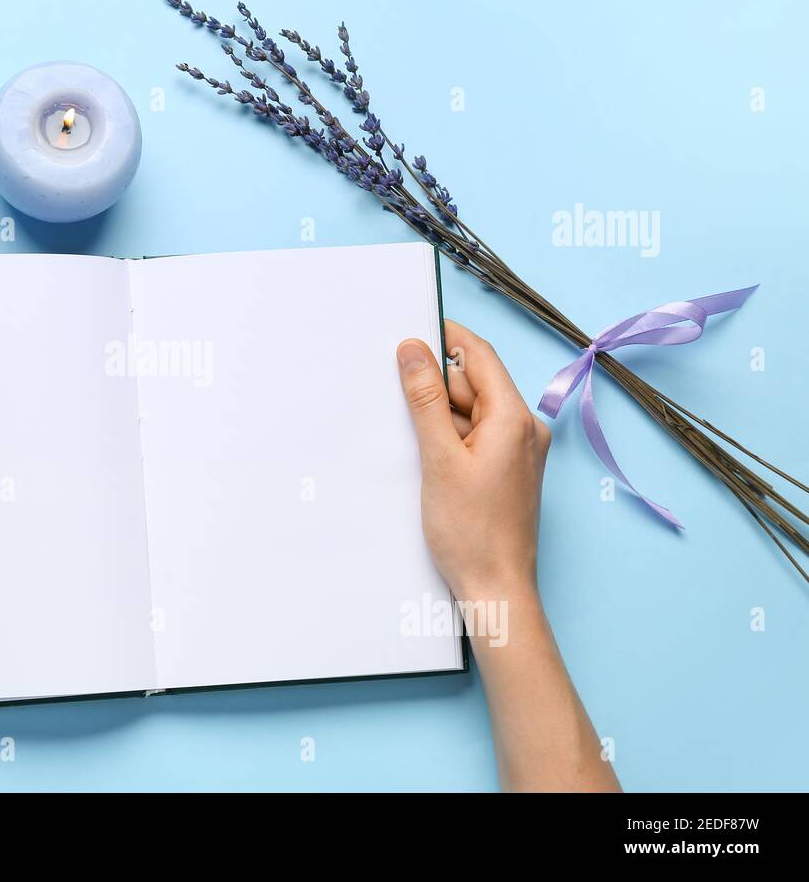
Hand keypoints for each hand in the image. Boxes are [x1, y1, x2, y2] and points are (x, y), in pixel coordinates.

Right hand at [395, 320, 549, 601]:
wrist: (495, 589)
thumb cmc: (471, 532)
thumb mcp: (438, 458)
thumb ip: (424, 399)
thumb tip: (413, 350)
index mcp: (514, 418)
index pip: (478, 356)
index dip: (445, 338)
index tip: (409, 331)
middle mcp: (524, 429)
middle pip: (474, 383)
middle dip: (435, 383)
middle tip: (395, 394)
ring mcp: (518, 450)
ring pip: (471, 411)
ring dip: (438, 415)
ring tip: (411, 439)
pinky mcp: (507, 470)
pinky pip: (475, 436)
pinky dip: (449, 437)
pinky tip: (426, 455)